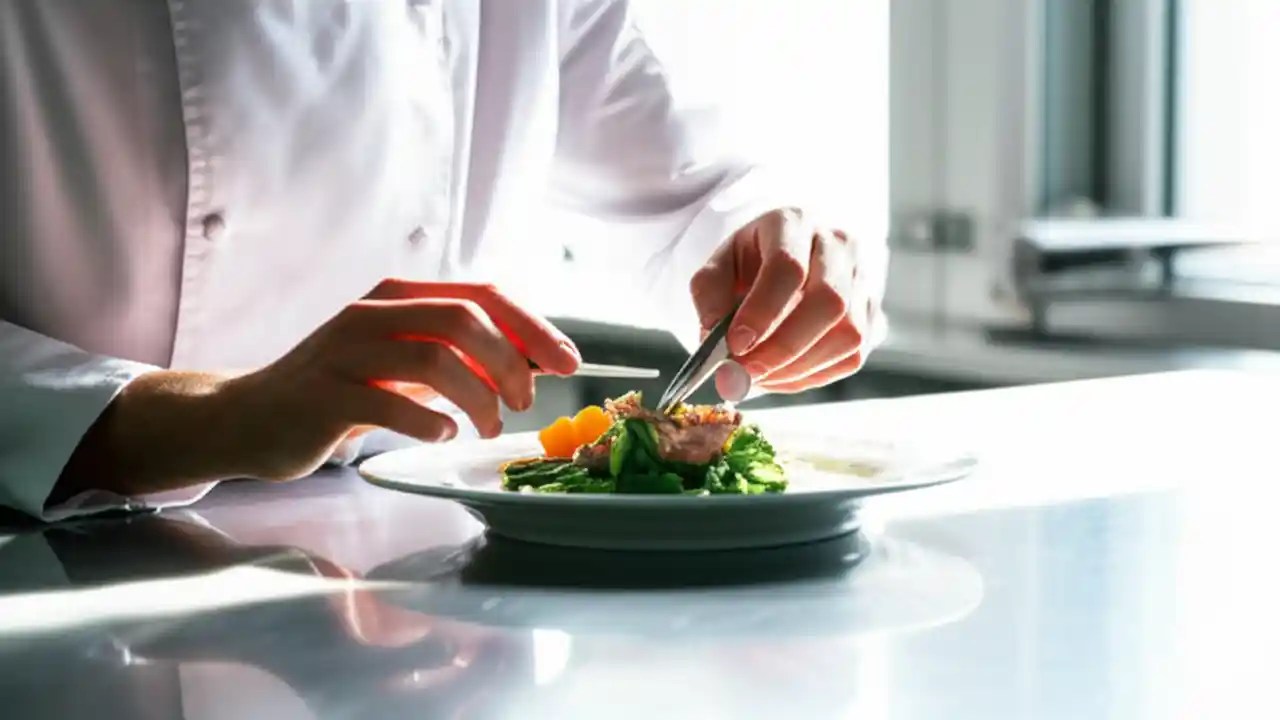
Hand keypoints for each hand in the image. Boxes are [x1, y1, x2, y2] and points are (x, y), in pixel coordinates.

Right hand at [55, 280, 579, 498]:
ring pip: (433, 359)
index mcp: (400, 297)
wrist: (250, 417)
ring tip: (484, 427)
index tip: (568, 363)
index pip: (483, 296)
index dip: (533, 328)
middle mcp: (373, 313)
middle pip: (464, 320)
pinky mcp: (324, 394)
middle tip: (522, 403)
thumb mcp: (403, 363)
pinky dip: (429, 423)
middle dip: (509, 363)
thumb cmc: (340, 389)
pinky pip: (390, 404)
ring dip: (476, 399)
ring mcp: (345, 351)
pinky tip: (441, 436)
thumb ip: (458, 357)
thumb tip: (530, 364)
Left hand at [690, 208, 875, 395]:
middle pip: (829, 300)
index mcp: (794, 223)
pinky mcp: (872, 314)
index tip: (736, 344)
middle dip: (784, 346)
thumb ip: (709, 295)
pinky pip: (852, 355)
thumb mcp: (719, 265)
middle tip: (747, 372)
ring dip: (799, 366)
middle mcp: (839, 245)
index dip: (762, 311)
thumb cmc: (751, 264)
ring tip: (761, 375)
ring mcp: (863, 279)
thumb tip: (714, 336)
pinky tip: (783, 373)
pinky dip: (814, 374)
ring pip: (848, 333)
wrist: (785, 261)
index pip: (788, 266)